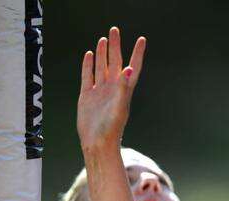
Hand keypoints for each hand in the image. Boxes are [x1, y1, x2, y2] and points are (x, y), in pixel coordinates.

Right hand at [77, 27, 145, 149]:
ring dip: (102, 53)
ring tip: (103, 39)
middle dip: (115, 46)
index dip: (137, 53)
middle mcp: (113, 89)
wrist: (97, 143)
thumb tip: (129, 68)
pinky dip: (88, 65)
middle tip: (114, 29)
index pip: (133, 67)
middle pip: (115, 62)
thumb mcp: (119, 106)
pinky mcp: (87, 96)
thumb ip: (123, 87)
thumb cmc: (111, 128)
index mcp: (124, 90)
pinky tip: (88, 54)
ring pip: (101, 67)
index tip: (141, 39)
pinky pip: (87, 76)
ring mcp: (100, 91)